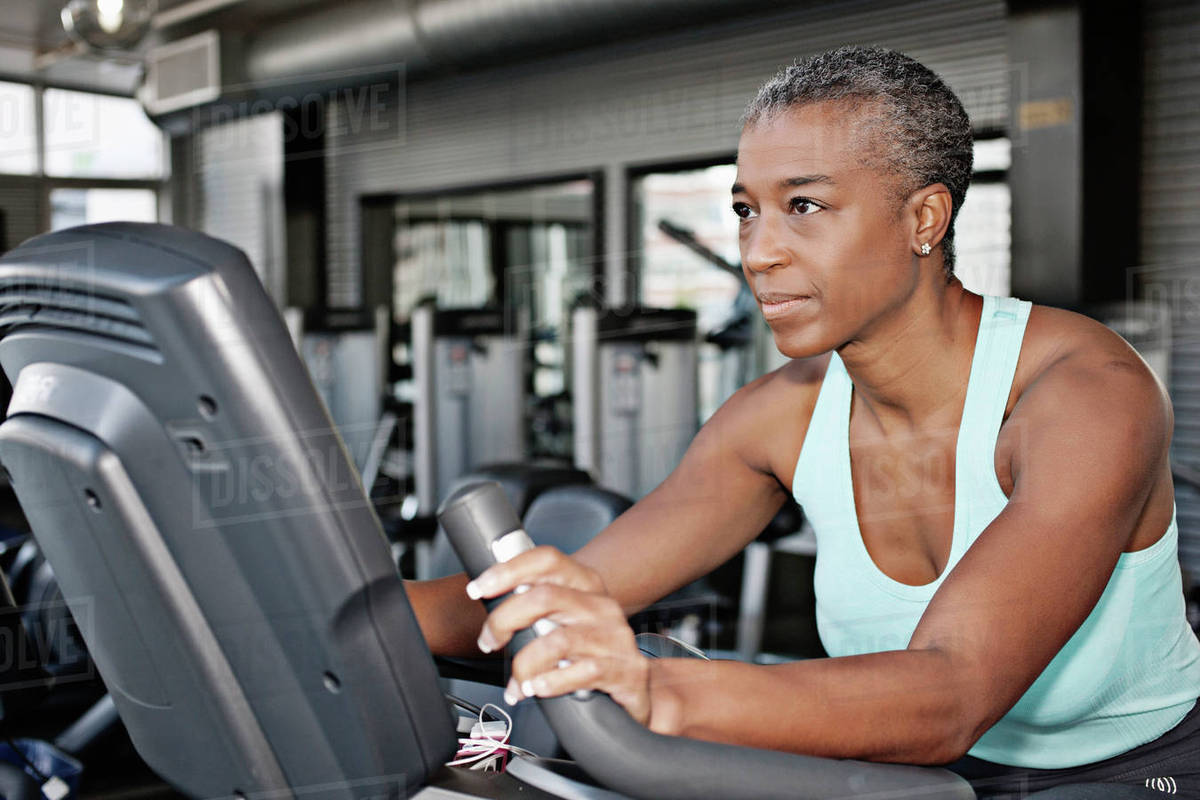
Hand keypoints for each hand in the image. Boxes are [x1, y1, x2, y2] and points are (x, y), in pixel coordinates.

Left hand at [466, 545, 650, 724]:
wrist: (638, 686)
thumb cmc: (591, 651)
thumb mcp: (567, 620)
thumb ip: (535, 607)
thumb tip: (487, 599)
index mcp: (585, 585)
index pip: (547, 560)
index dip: (508, 570)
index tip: (478, 587)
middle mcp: (601, 605)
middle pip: (544, 597)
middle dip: (503, 621)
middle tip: (489, 642)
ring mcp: (615, 637)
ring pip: (557, 641)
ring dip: (524, 665)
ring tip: (516, 682)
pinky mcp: (624, 670)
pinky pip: (582, 672)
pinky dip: (551, 682)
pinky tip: (538, 689)